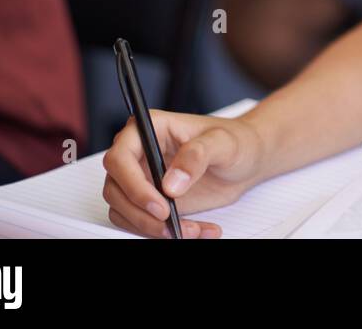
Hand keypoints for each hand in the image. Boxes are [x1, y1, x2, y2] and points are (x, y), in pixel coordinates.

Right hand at [101, 110, 266, 237]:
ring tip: (192, 230)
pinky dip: (165, 234)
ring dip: (153, 229)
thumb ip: (196, 156)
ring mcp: (142, 179)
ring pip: (125, 212)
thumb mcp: (222, 142)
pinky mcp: (151, 201)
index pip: (119, 157)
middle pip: (115, 190)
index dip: (132, 184)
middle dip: (141, 214)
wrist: (246, 160)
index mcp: (150, 128)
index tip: (159, 204)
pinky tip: (198, 230)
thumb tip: (170, 184)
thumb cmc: (235, 141)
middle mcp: (139, 154)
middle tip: (170, 223)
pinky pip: (143, 224)